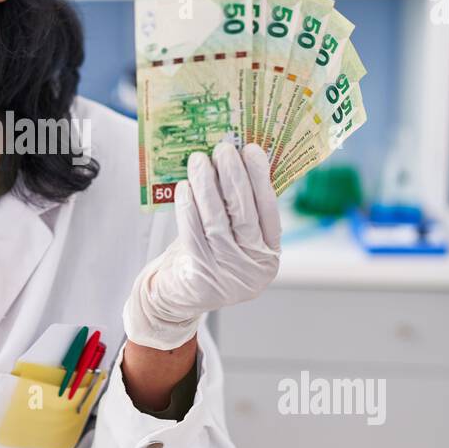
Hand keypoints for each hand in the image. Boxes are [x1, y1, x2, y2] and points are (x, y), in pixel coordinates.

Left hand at [123, 141, 281, 349]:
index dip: (261, 178)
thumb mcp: (233, 240)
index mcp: (269, 255)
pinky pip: (194, 233)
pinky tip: (184, 187)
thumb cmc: (207, 258)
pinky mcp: (202, 276)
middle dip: (233, 176)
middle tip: (223, 148)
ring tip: (198, 160)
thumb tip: (235, 161)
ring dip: (208, 186)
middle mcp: (254, 267)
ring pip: (217, 220)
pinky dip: (188, 207)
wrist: (179, 298)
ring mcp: (229, 274)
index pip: (269, 210)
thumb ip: (239, 211)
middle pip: (244, 213)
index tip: (252, 150)